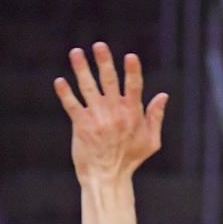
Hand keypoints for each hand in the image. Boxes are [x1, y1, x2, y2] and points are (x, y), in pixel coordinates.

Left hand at [54, 43, 168, 182]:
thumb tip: (163, 95)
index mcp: (132, 114)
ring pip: (88, 88)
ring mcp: (97, 118)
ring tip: (76, 52)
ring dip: (81, 69)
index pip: (134, 88)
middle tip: (99, 45)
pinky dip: (65, 93)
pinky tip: (59, 81)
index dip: (132, 71)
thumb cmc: (130, 160)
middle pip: (109, 82)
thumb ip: (156, 117)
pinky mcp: (81, 125)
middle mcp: (115, 113)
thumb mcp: (151, 141)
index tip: (130, 56)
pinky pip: (72, 105)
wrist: (108, 177)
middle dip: (104, 62)